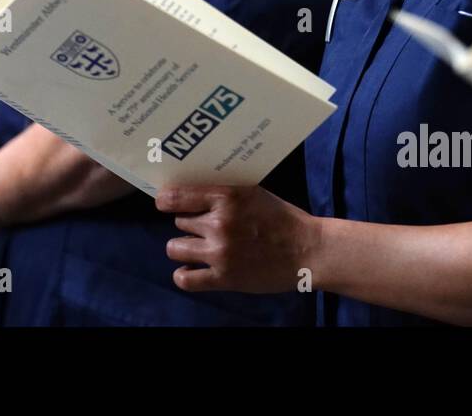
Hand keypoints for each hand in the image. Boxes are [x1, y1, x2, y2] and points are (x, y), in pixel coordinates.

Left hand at [156, 185, 319, 293]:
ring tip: (196, 248)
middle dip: (190, 224)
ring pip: (176, 248)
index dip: (165, 200)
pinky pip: (186, 279)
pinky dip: (184, 276)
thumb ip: (222, 192)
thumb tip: (189, 190)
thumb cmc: (280, 218)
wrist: (306, 249)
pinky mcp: (224, 278)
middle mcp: (219, 224)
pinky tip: (190, 270)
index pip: (175, 197)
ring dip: (184, 248)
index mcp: (226, 197)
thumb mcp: (251, 192)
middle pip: (179, 222)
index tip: (164, 203)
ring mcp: (220, 252)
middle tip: (205, 227)